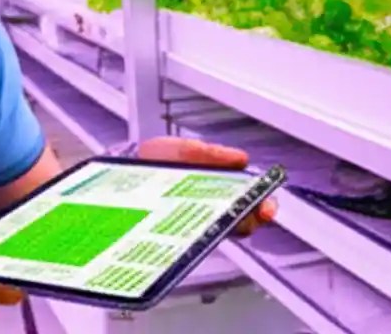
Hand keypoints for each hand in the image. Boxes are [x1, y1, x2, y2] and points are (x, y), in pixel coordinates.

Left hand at [137, 137, 276, 235]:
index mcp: (219, 189)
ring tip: (229, 218)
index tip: (267, 207)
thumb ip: (210, 153)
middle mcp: (211, 209)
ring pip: (221, 232)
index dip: (264, 206)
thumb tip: (240, 158)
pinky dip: (201, 234)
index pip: (251, 203)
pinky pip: (194, 239)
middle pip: (242, 222)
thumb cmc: (155, 160)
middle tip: (252, 216)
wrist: (123, 169)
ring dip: (229, 226)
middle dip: (251, 220)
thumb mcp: (184, 150)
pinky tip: (201, 226)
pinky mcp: (175, 233)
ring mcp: (194, 222)